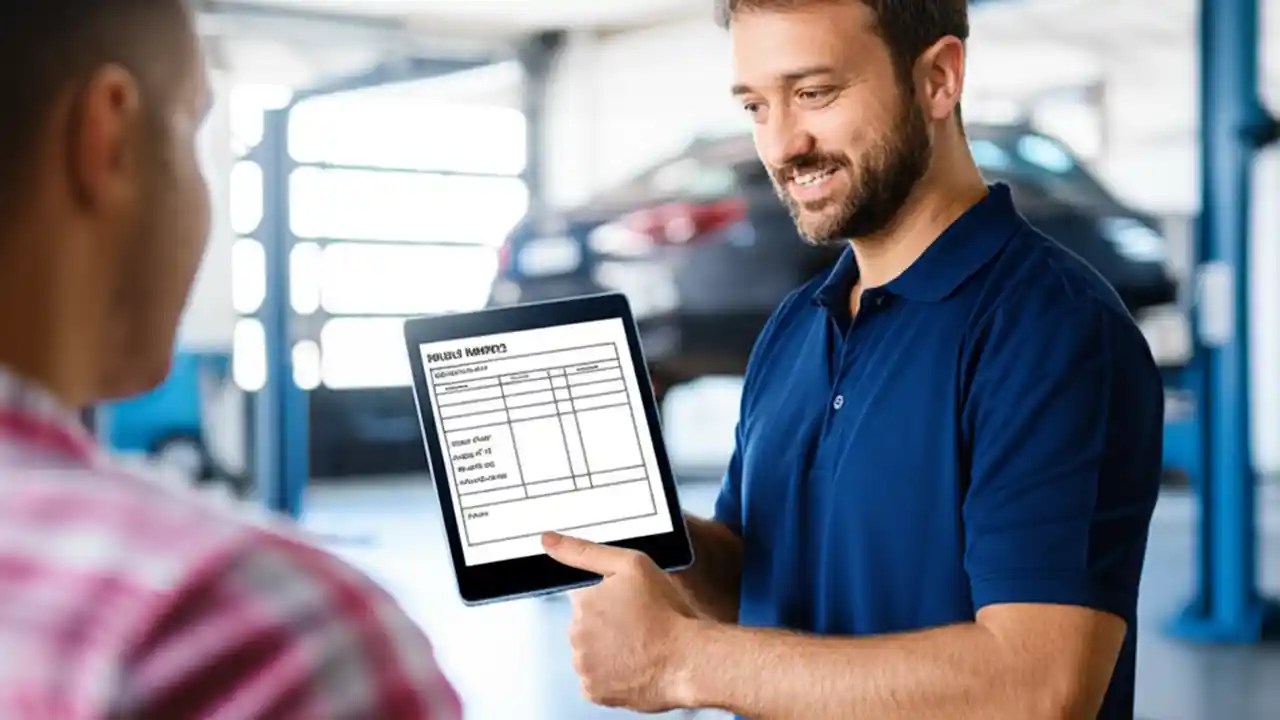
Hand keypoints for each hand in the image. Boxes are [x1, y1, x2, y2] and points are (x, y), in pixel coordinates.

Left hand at [542, 532, 700, 711]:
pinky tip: (634, 666)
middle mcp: (575, 634)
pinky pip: (597, 679)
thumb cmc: (666, 613)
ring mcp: (584, 666)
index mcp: (581, 602)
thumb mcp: (632, 565)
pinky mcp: (594, 691)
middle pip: (586, 626)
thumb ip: (586, 551)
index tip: (628, 605)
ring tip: (640, 646)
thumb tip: (547, 540)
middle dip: (608, 625)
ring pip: (591, 653)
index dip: (608, 599)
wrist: (687, 660)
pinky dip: (612, 675)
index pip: (584, 597)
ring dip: (609, 650)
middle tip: (640, 625)